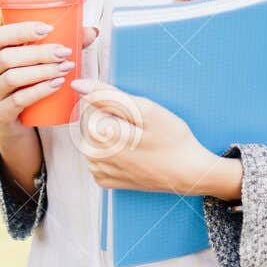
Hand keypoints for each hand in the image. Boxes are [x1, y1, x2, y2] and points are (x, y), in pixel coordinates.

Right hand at [0, 21, 98, 140]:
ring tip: (65, 68)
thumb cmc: (29, 81)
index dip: (21, 30)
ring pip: (13, 78)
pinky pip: (18, 100)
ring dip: (42, 71)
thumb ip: (63, 43)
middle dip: (39, 53)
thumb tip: (92, 31)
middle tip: (64, 52)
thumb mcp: (39, 61)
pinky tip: (56, 85)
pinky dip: (39, 91)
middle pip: (8, 57)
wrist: (17, 120)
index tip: (48, 29)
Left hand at [68, 78, 241, 200]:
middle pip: (89, 122)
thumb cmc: (172, 139)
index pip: (90, 104)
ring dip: (109, 134)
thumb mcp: (145, 109)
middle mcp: (94, 156)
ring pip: (92, 138)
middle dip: (109, 118)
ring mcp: (98, 170)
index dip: (112, 103)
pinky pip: (97, 156)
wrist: (188, 173)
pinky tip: (130, 152)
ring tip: (136, 140)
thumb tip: (78, 85)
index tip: (134, 115)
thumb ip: (108, 96)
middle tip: (139, 127)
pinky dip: (110, 150)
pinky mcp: (104, 180)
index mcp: (101, 135)